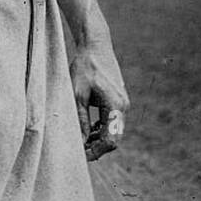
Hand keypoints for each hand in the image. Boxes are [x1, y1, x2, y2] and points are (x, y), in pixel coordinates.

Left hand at [69, 42, 129, 161]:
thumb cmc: (84, 68)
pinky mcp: (118, 99)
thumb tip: (80, 142)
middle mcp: (123, 106)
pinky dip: (102, 128)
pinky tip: (88, 128)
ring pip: (113, 130)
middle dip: (97, 147)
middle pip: (114, 138)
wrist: (95, 45)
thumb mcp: (77, 95)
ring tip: (81, 140)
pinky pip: (112, 121)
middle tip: (79, 151)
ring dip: (99, 138)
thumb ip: (80, 120)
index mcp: (115, 106)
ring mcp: (122, 103)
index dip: (96, 152)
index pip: (111, 140)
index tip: (81, 156)